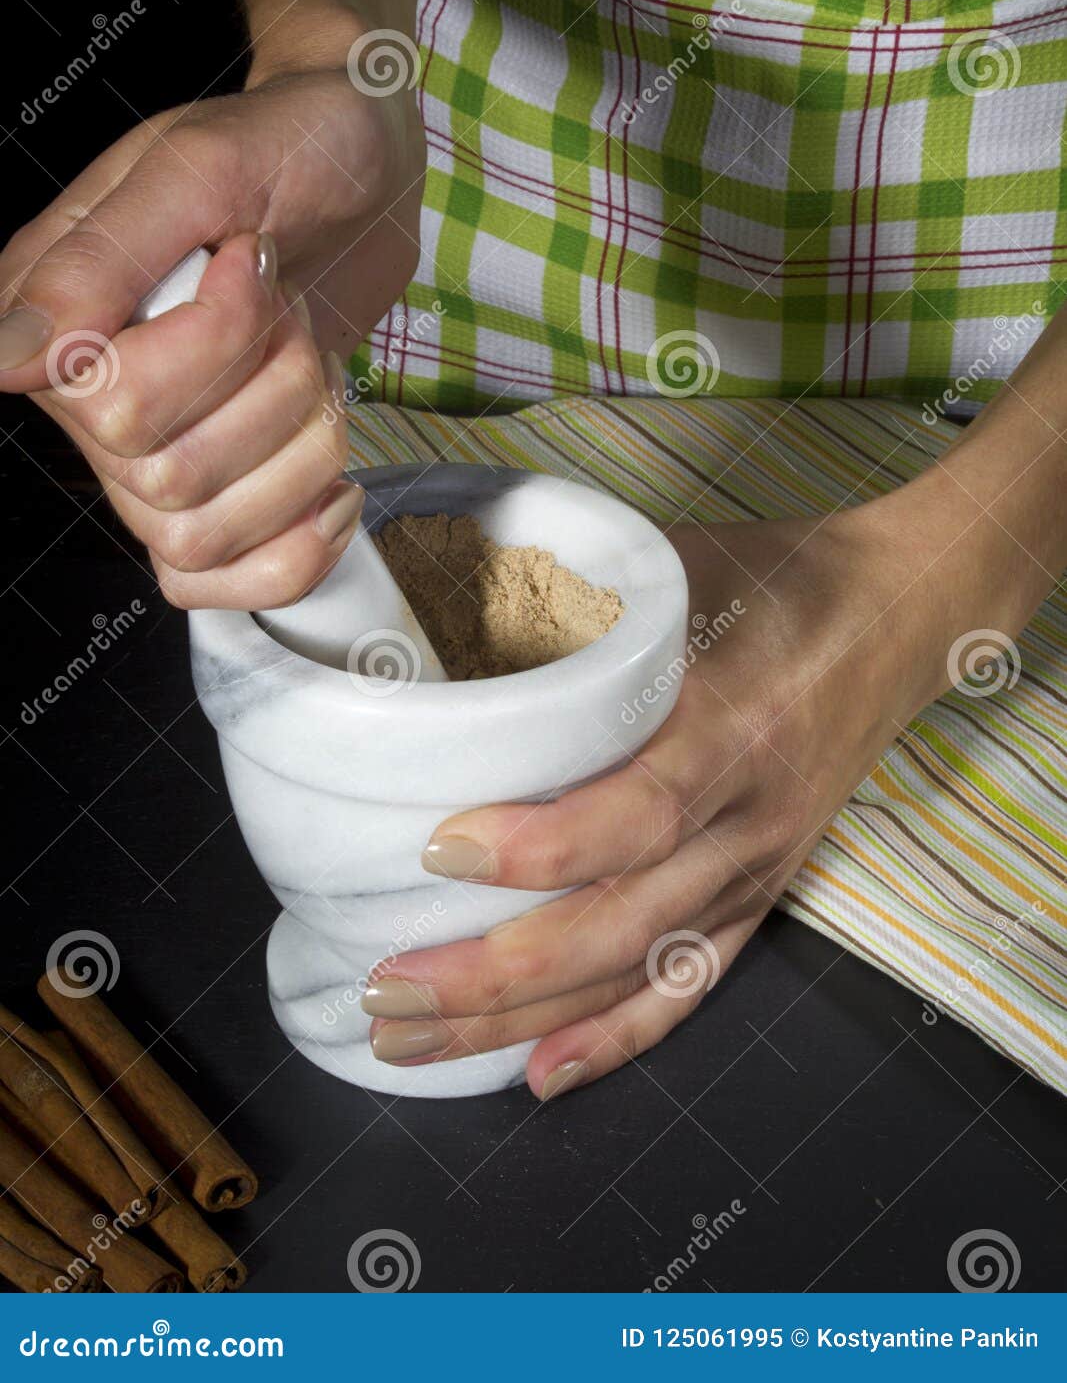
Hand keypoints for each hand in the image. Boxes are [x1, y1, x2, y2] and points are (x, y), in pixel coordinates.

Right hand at [0, 56, 424, 606]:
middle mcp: (87, 396)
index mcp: (55, 314)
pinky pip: (224, 581)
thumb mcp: (202, 168)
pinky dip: (294, 550)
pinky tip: (331, 490)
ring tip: (310, 367)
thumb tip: (9, 354)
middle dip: (271, 394)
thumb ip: (101, 259)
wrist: (366, 168)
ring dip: (296, 453)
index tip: (253, 261)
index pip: (113, 406)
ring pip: (200, 535)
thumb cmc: (291, 147)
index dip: (215, 346)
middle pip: (166, 482)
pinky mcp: (221, 486)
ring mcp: (152, 451)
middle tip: (291, 314)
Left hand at [361, 501, 954, 1098]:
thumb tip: (439, 599)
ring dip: (522, 1019)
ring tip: (410, 1036)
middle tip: (386, 986)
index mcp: (730, 728)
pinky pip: (687, 989)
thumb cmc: (773, 581)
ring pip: (635, 972)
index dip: (541, 847)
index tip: (440, 846)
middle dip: (497, 972)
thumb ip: (572, 593)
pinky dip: (615, 1040)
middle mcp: (747, 819)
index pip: (635, 812)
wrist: (894, 619)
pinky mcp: (759, 900)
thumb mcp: (675, 567)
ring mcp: (756, 871)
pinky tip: (537, 1074)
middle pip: (619, 923)